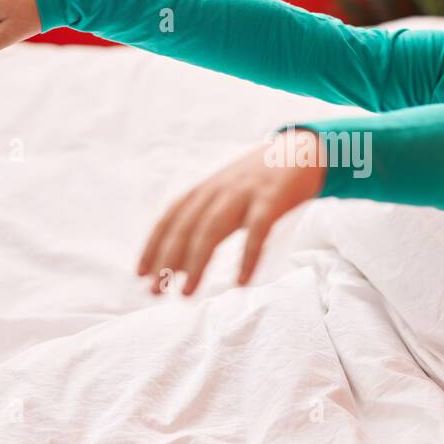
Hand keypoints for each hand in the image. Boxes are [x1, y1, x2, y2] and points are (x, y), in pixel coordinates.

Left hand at [138, 129, 326, 295]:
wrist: (303, 150)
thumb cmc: (261, 182)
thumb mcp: (229, 195)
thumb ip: (206, 222)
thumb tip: (179, 264)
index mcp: (206, 189)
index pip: (171, 217)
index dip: (153, 244)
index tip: (140, 273)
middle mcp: (220, 189)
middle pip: (186, 226)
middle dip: (167, 259)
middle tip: (154, 291)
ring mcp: (245, 192)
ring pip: (212, 229)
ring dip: (196, 263)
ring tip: (185, 292)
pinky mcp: (272, 199)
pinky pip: (257, 230)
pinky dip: (247, 256)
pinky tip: (241, 281)